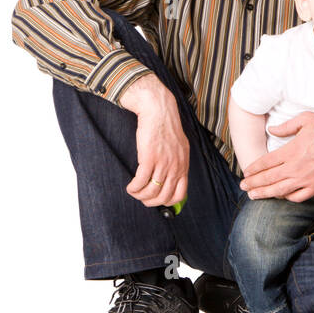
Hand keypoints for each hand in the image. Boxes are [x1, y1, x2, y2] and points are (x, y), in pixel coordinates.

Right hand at [120, 75, 188, 208]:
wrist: (159, 110)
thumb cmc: (166, 126)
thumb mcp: (179, 147)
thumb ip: (177, 162)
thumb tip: (171, 176)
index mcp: (183, 165)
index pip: (180, 195)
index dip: (167, 202)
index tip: (157, 199)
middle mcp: (175, 167)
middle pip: (164, 196)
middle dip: (150, 202)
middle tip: (142, 198)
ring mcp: (163, 163)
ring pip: (151, 191)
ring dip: (140, 196)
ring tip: (134, 191)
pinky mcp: (149, 158)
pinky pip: (140, 181)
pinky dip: (133, 188)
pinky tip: (130, 186)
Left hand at [240, 113, 313, 201]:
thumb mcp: (306, 119)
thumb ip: (285, 126)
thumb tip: (271, 130)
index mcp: (291, 150)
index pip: (266, 162)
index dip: (254, 169)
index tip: (246, 173)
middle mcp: (296, 167)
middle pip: (268, 179)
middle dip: (253, 183)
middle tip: (243, 187)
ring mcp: (306, 179)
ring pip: (280, 190)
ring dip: (265, 193)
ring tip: (254, 195)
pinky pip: (297, 196)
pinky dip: (287, 197)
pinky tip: (281, 195)